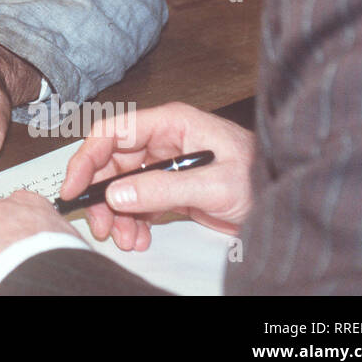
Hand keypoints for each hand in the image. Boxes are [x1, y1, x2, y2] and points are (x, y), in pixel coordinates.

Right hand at [59, 101, 256, 250]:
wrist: (288, 200)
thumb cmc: (263, 177)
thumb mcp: (215, 185)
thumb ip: (164, 188)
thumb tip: (118, 192)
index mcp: (171, 124)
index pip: (113, 133)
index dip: (87, 158)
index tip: (74, 187)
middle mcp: (163, 140)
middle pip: (111, 162)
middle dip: (102, 195)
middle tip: (100, 224)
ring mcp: (165, 164)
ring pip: (122, 185)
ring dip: (117, 214)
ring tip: (126, 238)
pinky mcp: (170, 186)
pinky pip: (138, 201)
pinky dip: (133, 221)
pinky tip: (139, 237)